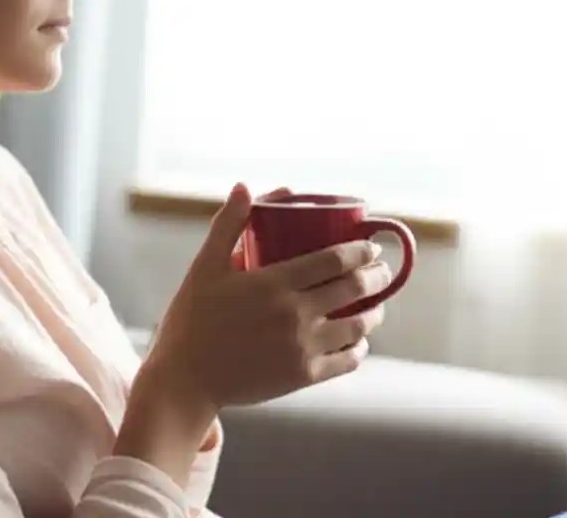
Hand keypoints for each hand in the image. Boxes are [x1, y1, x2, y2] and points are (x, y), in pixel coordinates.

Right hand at [142, 183, 391, 411]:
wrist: (185, 380)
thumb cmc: (192, 320)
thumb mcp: (205, 267)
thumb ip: (228, 225)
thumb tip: (244, 187)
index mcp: (274, 282)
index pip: (334, 259)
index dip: (360, 251)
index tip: (370, 246)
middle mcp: (294, 314)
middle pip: (354, 288)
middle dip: (377, 276)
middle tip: (381, 270)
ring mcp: (302, 347)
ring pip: (357, 325)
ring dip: (374, 312)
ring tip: (375, 306)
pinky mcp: (302, 376)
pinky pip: (346, 360)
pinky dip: (359, 348)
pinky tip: (358, 342)